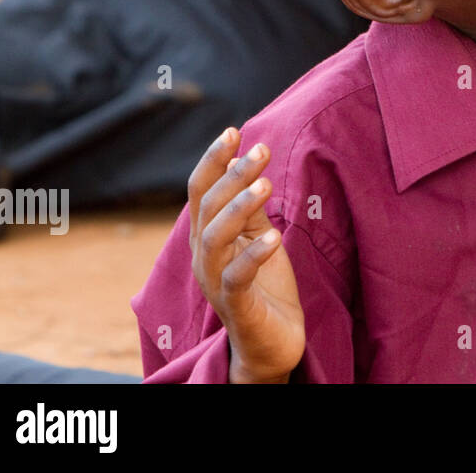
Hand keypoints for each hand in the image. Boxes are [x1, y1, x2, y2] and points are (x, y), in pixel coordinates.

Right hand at [187, 128, 304, 382]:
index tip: (234, 130)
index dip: (213, 160)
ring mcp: (216, 283)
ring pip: (214, 239)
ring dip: (239, 208)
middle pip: (206, 208)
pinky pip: (236, 278)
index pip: (200, 191)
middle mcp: (204, 257)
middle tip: (261, 150)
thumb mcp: (259, 238)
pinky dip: (253, 255)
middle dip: (232, 176)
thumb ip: (251, 208)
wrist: (272, 345)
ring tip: (266, 185)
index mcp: (207, 236)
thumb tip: (246, 163)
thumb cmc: (265, 287)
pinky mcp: (237, 307)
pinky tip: (275, 237)